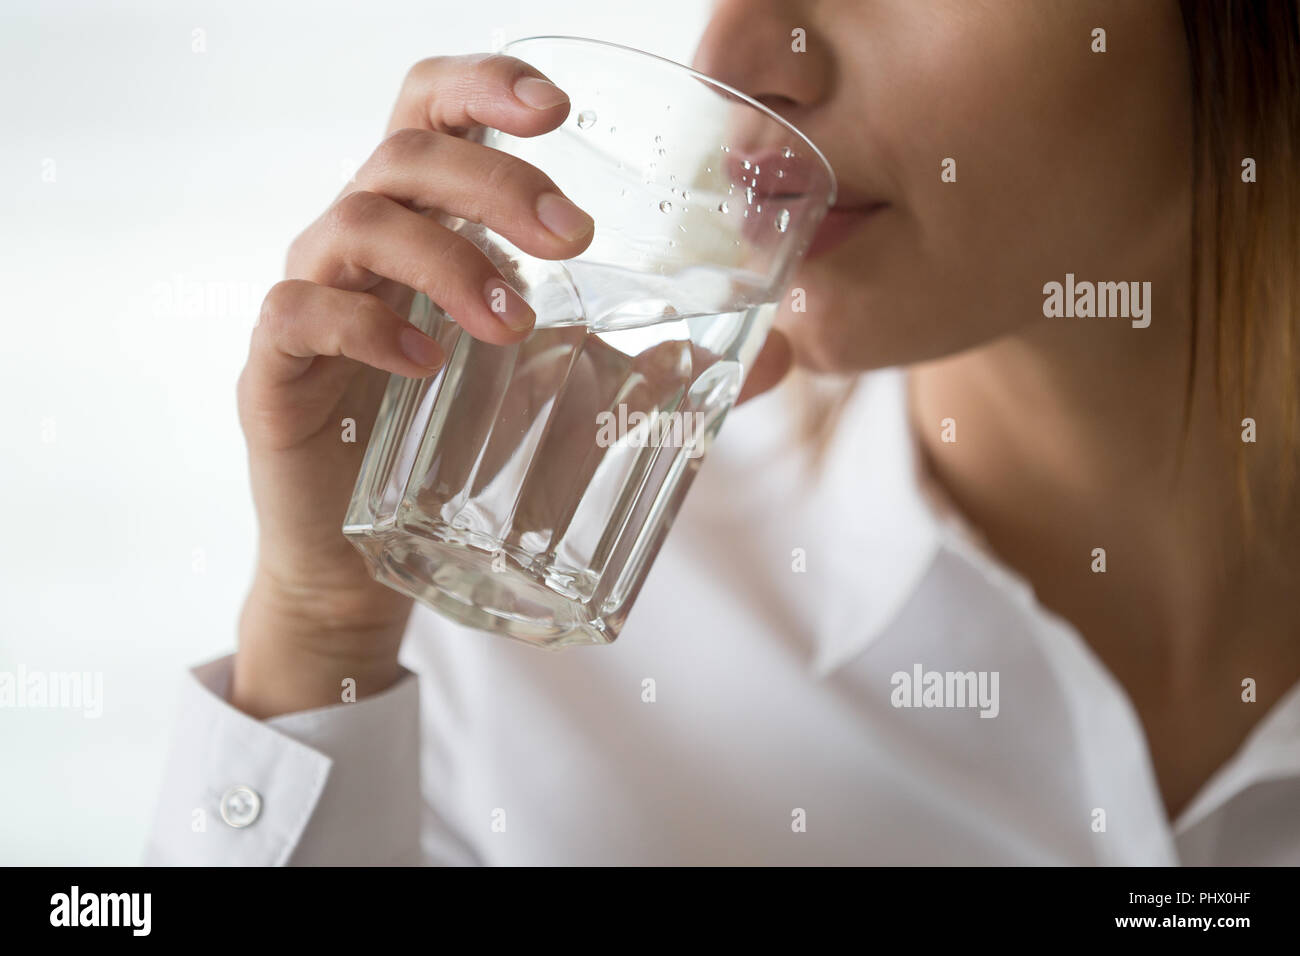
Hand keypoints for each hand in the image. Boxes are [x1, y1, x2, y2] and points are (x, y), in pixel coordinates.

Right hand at [232, 54, 596, 716]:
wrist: (366, 559)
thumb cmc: (464, 451)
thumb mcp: (569, 393)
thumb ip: (661, 363)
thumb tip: (780, 354)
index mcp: (427, 222)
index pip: (434, 111)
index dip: (485, 86)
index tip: (559, 113)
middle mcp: (363, 242)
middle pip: (409, 155)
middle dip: (499, 184)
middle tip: (578, 239)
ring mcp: (314, 297)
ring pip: (359, 223)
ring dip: (450, 259)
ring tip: (517, 321)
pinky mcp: (277, 367)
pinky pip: (302, 312)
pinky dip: (369, 323)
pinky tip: (430, 359)